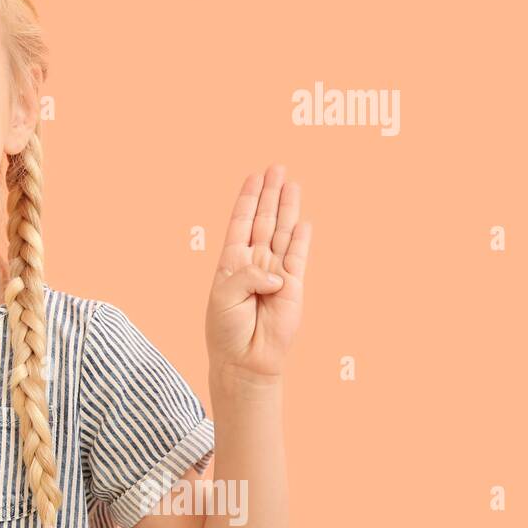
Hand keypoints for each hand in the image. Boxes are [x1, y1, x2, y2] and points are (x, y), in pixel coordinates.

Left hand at [205, 164, 312, 380]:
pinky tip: (303, 221)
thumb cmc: (227, 330)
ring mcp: (275, 274)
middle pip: (263, 221)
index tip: (252, 176)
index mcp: (231, 263)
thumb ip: (247, 276)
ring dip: (287, 208)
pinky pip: (298, 258)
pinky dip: (301, 240)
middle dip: (269, 194)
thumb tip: (277, 273)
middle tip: (276, 168)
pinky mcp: (294, 287)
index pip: (240, 223)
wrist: (244, 359)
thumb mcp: (224, 297)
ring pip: (282, 233)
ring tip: (291, 183)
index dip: (247, 200)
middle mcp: (254, 264)